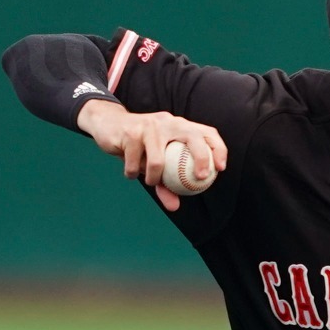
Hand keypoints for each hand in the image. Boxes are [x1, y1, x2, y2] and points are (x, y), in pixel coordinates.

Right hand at [76, 100, 226, 211]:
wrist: (108, 124)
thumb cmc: (139, 147)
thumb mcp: (154, 164)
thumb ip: (166, 185)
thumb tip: (175, 207)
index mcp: (180, 126)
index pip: (207, 132)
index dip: (218, 148)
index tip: (221, 169)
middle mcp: (168, 122)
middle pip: (192, 136)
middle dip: (201, 157)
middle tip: (200, 177)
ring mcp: (149, 125)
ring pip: (158, 160)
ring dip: (154, 178)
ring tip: (150, 181)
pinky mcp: (131, 132)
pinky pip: (136, 163)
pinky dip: (133, 173)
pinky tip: (131, 173)